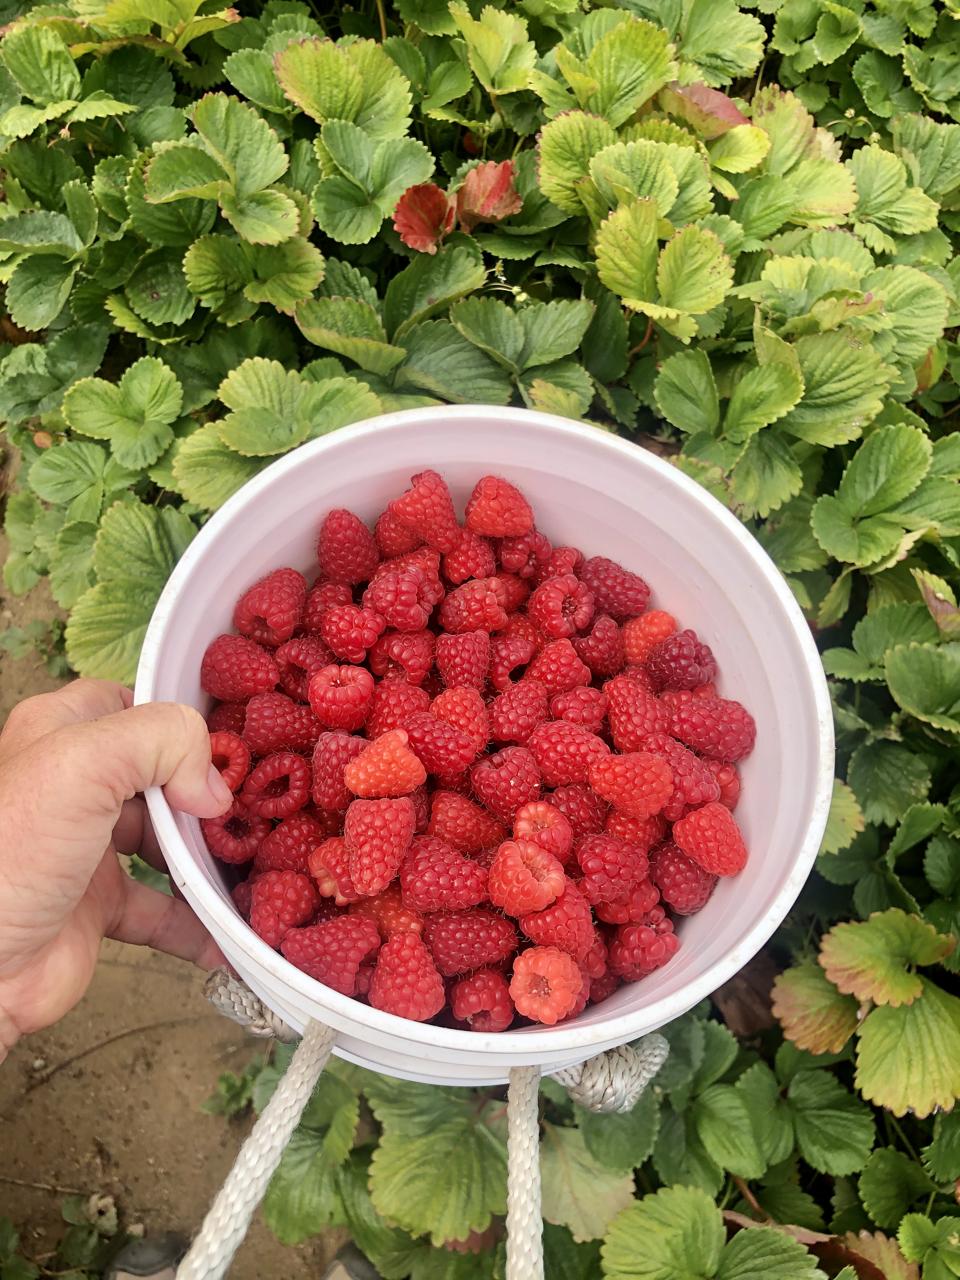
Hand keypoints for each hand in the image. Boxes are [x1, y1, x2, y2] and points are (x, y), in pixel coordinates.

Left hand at [0, 680, 232, 1059]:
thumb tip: (212, 785)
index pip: (137, 705)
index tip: (231, 749)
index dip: (183, 723)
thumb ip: (162, 740)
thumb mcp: (85, 763)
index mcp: (62, 733)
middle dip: (209, 796)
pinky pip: (165, 910)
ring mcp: (89, 847)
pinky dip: (200, 923)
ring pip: (169, 841)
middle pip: (163, 775)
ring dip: (211, 858)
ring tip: (255, 867)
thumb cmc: (10, 854)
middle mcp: (76, 785)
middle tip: (248, 815)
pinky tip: (230, 932)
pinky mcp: (98, 906)